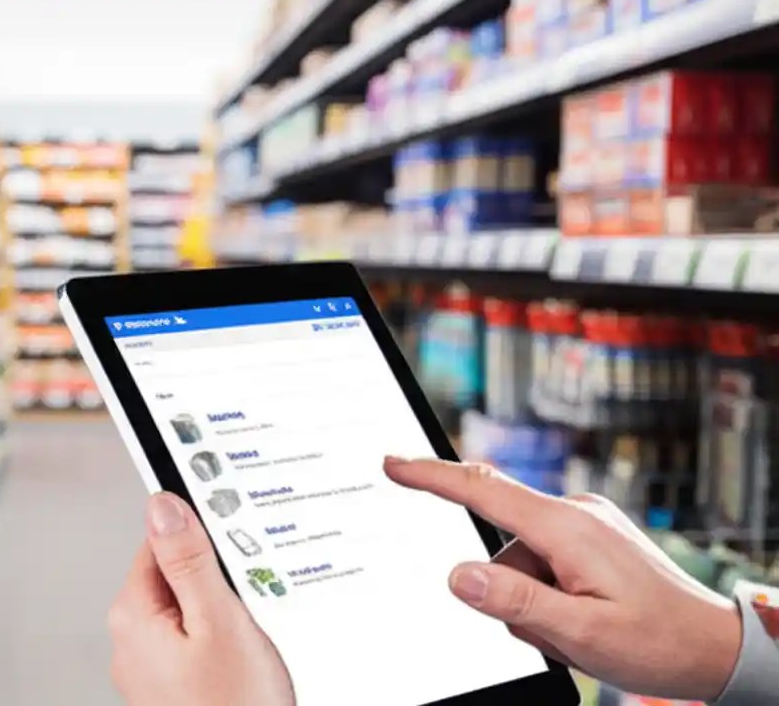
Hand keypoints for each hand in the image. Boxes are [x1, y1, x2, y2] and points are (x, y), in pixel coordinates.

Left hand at [108, 493, 294, 705]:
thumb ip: (189, 560)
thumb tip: (163, 506)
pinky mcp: (167, 688)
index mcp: (132, 615)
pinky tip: (242, 664)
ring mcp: (146, 669)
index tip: (230, 549)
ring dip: (219, 616)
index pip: (158, 543)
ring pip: (187, 613)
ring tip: (246, 643)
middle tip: (247, 605)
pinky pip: (191, 645)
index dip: (200, 541)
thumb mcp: (219, 621)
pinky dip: (218, 645)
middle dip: (215, 583)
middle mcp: (129, 641)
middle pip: (174, 577)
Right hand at [385, 457, 743, 701]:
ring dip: (534, 600)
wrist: (715, 646)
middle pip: (501, 545)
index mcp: (567, 527)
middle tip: (557, 630)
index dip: (431, 476)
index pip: (483, 490)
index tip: (393, 463)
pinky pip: (544, 562)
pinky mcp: (592, 537)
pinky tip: (585, 617)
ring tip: (580, 630)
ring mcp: (585, 523)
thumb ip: (514, 601)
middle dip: (511, 593)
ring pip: (521, 561)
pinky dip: (550, 594)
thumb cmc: (656, 642)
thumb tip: (457, 575)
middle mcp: (575, 513)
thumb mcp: (579, 633)